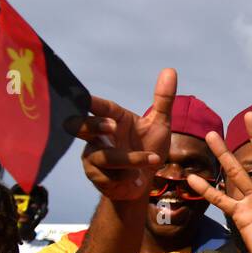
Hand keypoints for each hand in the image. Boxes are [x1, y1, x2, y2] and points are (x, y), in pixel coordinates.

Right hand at [71, 68, 175, 201]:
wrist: (144, 182)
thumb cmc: (149, 147)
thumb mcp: (160, 124)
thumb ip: (164, 99)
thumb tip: (170, 70)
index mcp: (113, 119)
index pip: (100, 107)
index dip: (92, 102)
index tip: (84, 96)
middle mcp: (98, 136)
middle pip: (81, 126)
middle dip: (93, 125)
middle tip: (112, 125)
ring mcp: (94, 157)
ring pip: (102, 155)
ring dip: (129, 158)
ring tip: (154, 159)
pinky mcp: (97, 177)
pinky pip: (109, 175)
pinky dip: (128, 175)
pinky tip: (139, 179)